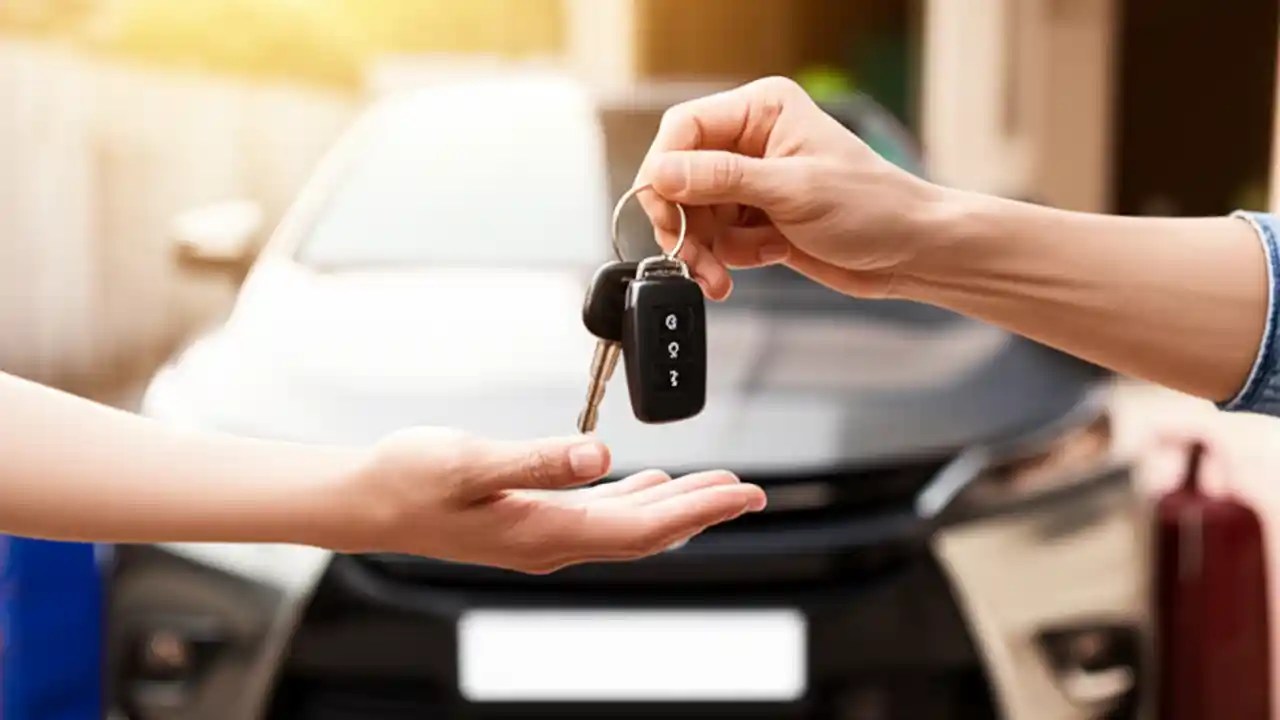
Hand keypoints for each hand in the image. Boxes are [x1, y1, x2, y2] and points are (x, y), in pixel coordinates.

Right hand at [336, 428, 765, 573]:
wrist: (367, 502)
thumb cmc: (410, 480)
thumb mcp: (472, 461)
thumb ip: (538, 459)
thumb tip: (601, 456)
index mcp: (546, 531)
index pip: (643, 527)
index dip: (698, 511)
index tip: (743, 493)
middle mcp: (553, 541)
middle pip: (647, 530)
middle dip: (702, 510)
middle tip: (751, 492)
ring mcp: (543, 533)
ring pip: (628, 523)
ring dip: (675, 505)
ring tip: (715, 487)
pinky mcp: (531, 519)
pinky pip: (601, 515)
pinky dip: (635, 499)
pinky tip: (646, 483)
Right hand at [634, 76, 948, 299]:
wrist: (910, 252)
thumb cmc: (873, 207)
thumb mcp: (794, 190)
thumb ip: (723, 180)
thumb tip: (662, 172)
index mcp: (763, 111)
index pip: (685, 128)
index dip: (666, 170)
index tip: (665, 209)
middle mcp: (751, 141)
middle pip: (679, 177)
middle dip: (685, 222)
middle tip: (694, 256)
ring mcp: (751, 182)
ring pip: (692, 214)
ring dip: (706, 249)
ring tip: (729, 270)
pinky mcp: (755, 218)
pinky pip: (714, 239)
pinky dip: (728, 258)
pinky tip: (766, 257)